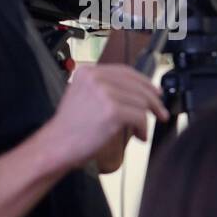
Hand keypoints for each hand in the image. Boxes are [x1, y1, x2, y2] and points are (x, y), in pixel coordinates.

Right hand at [45, 64, 167, 167]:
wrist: (56, 145)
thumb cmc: (71, 128)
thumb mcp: (84, 97)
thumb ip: (106, 89)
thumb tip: (138, 92)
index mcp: (88, 72)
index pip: (126, 72)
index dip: (145, 83)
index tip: (156, 92)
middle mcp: (96, 78)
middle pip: (138, 86)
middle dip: (153, 101)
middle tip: (161, 113)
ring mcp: (104, 93)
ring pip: (141, 102)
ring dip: (146, 119)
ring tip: (141, 131)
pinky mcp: (112, 110)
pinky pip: (140, 117)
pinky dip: (143, 129)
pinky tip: (139, 136)